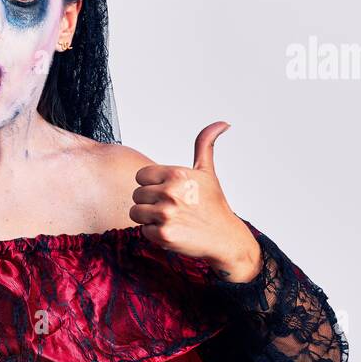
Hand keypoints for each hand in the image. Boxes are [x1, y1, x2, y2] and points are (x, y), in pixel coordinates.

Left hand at [130, 121, 262, 281]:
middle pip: (137, 195)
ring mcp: (166, 213)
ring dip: (150, 218)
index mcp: (177, 174)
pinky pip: (143, 230)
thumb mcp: (207, 172)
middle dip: (150, 203)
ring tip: (171, 219)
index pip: (141, 176)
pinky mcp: (163, 234)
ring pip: (136, 212)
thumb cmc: (214, 205)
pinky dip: (155, 234)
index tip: (168, 192)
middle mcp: (170, 191)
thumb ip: (205, 145)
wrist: (225, 238)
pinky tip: (173, 231)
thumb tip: (223, 123)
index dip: (152, 186)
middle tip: (172, 208)